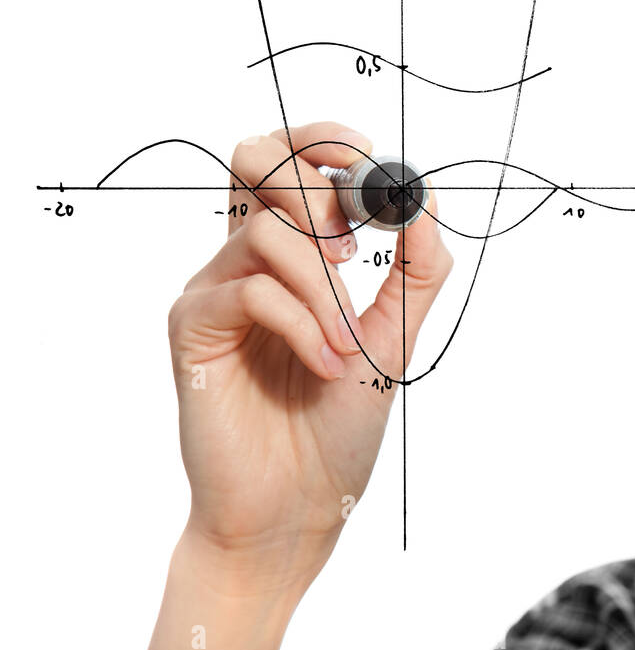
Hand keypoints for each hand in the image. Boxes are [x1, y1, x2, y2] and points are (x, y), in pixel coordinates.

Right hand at [166, 121, 452, 586]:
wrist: (296, 506)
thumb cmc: (337, 428)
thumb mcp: (396, 339)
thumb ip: (415, 272)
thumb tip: (427, 201)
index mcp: (291, 256)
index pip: (289, 160)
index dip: (326, 143)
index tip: (375, 165)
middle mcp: (245, 261)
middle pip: (253, 158)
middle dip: (314, 186)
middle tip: (351, 247)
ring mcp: (214, 290)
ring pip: (265, 232)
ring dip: (325, 289)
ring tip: (347, 346)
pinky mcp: (191, 328)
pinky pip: (249, 292)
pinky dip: (303, 325)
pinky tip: (328, 367)